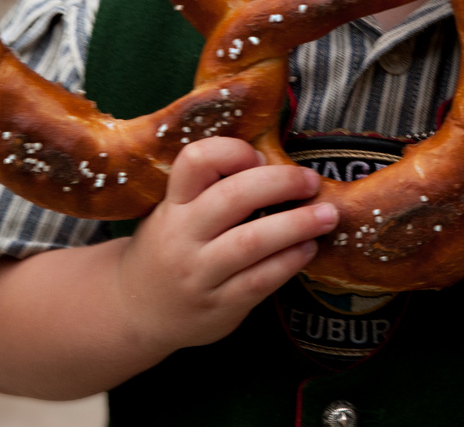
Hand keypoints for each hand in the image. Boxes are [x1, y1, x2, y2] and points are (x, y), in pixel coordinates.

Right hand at [117, 137, 337, 357]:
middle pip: (233, 198)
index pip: (195, 161)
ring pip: (252, 242)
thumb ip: (210, 188)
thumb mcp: (174, 210)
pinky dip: (290, 261)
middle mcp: (182, 235)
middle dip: (280, 183)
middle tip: (310, 181)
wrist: (137, 311)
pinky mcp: (219, 307)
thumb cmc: (170, 246)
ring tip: (327, 215)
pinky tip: (308, 248)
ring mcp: (199, 274)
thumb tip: (274, 160)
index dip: (232, 151)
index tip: (259, 155)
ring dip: (297, 224)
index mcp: (173, 203)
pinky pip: (261, 280)